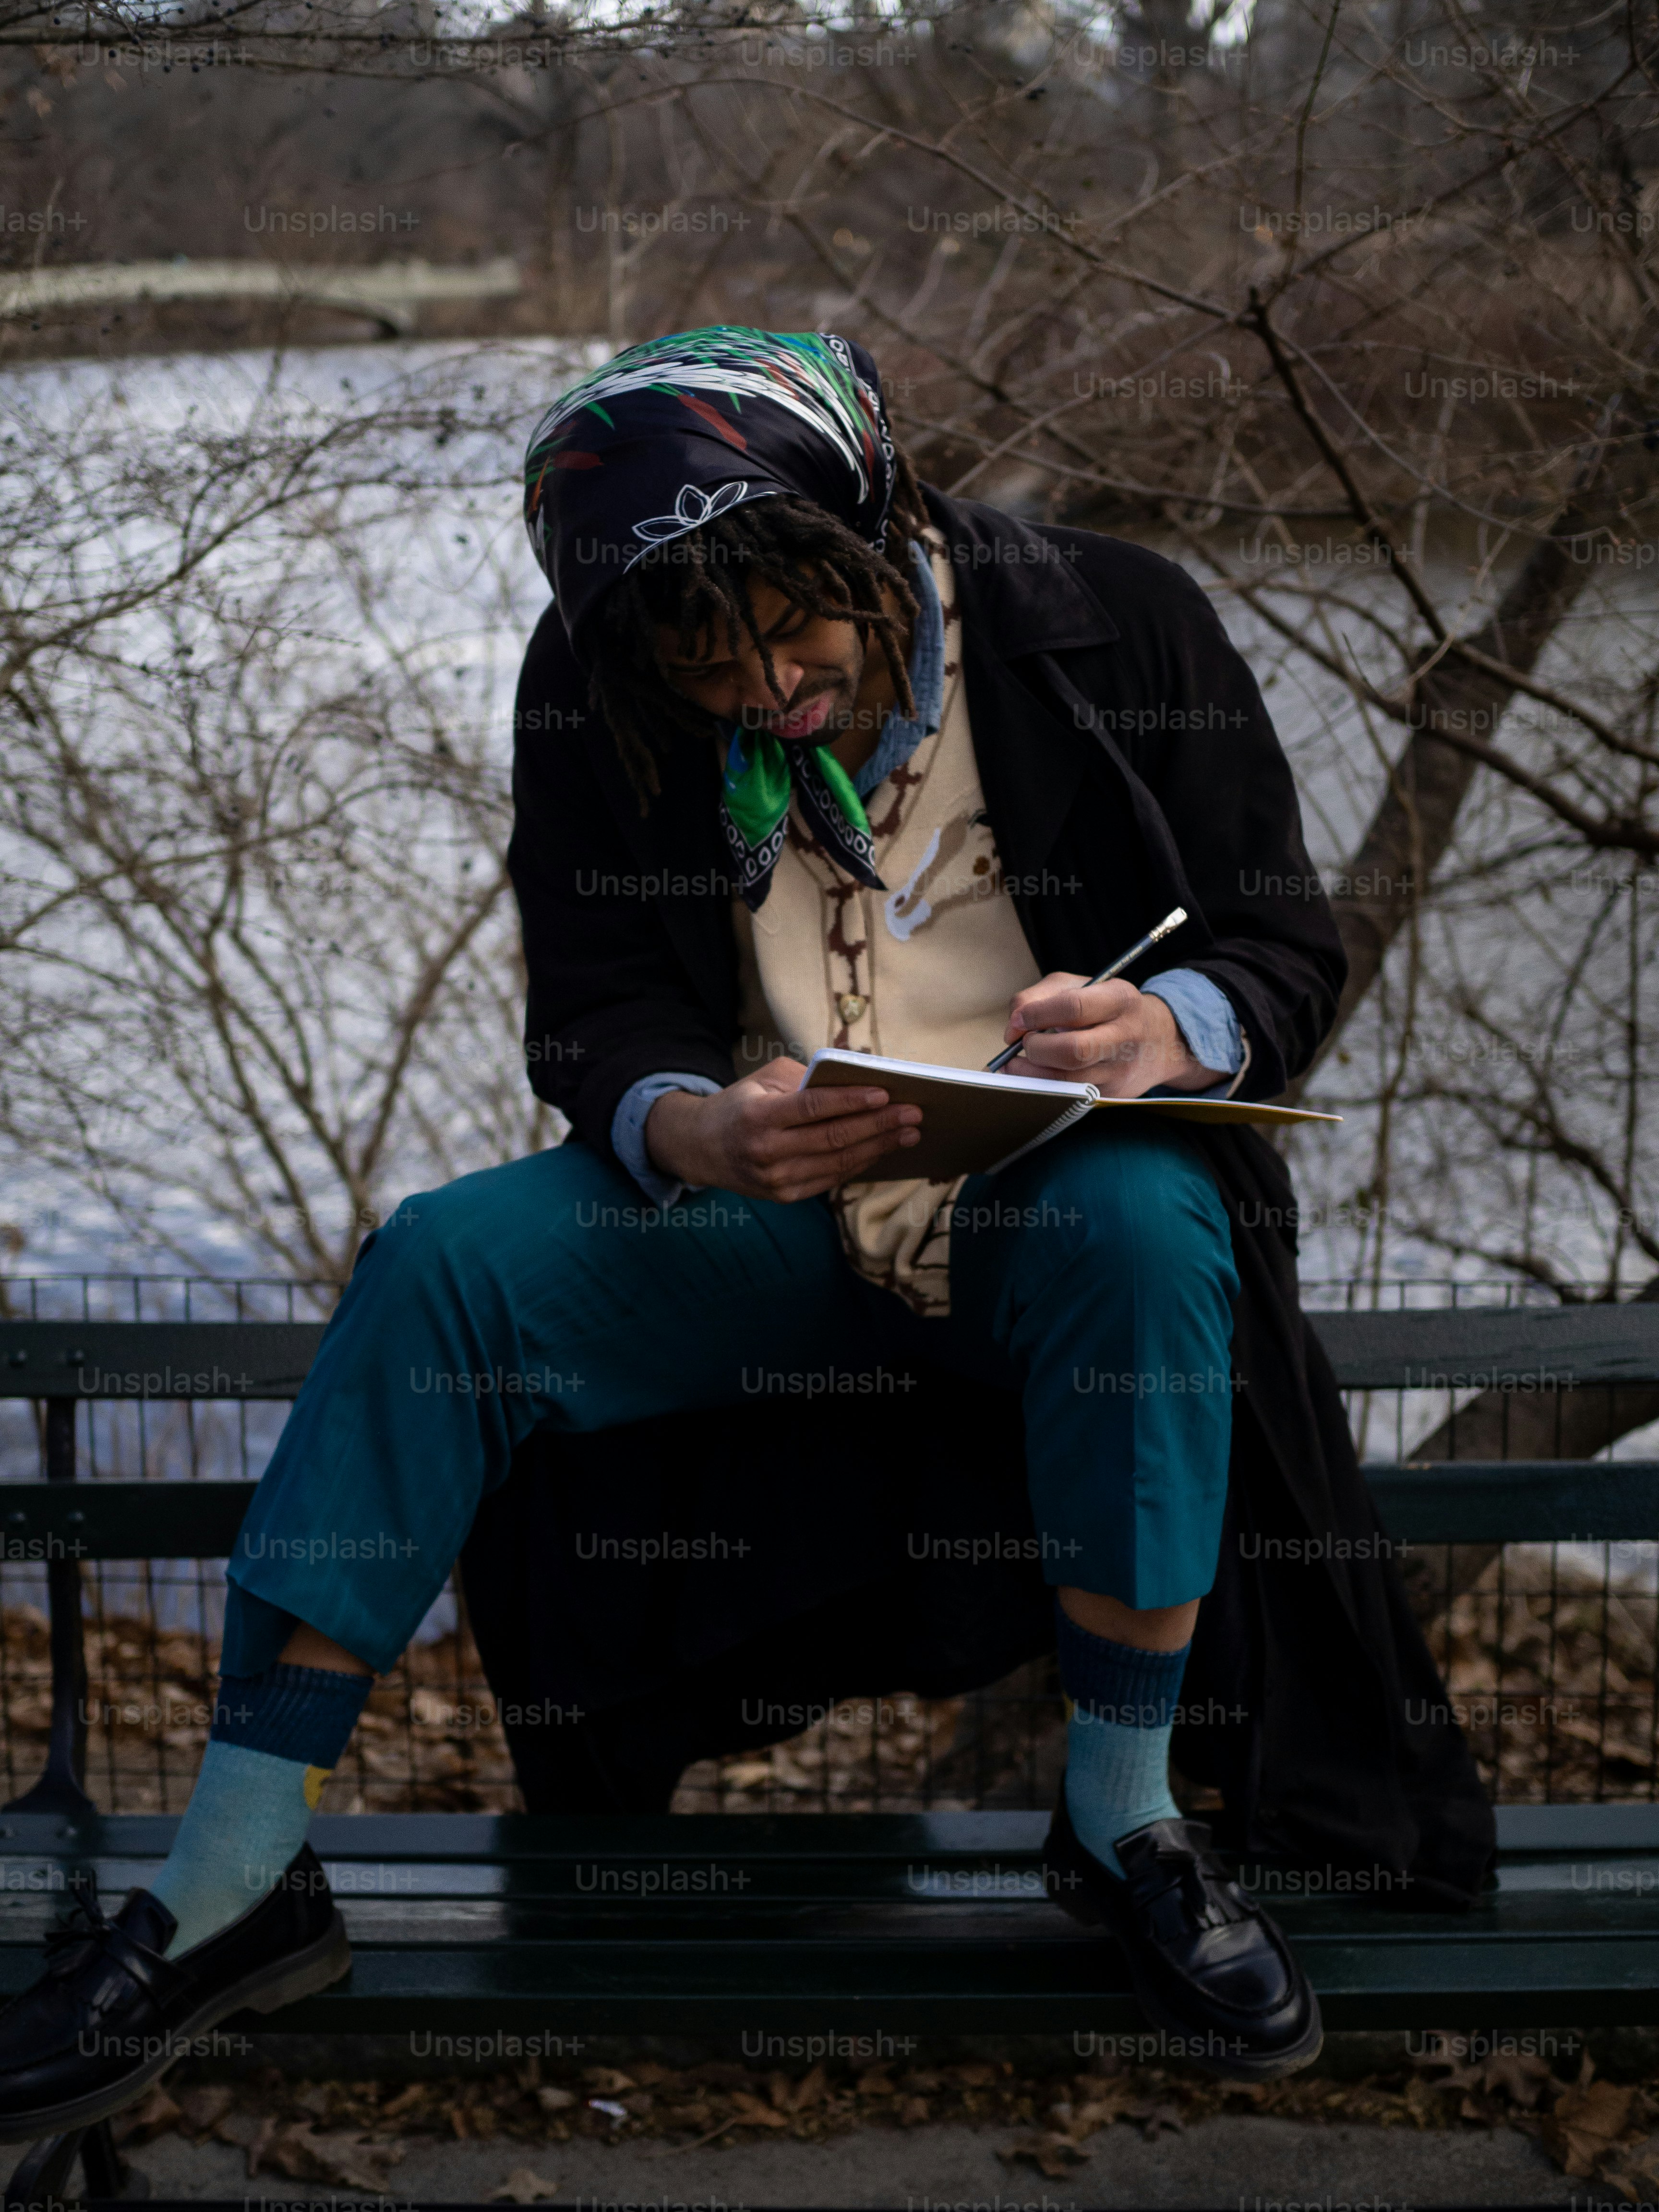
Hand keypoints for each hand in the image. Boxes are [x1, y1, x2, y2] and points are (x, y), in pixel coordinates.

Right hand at [644, 1060, 921, 1201]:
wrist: (702, 1147)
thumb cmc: (742, 1104)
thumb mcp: (764, 1080)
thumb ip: (806, 1079)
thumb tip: (858, 1079)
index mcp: (758, 1116)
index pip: (812, 1108)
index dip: (850, 1101)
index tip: (885, 1094)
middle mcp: (766, 1151)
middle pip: (833, 1138)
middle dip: (878, 1125)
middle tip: (912, 1113)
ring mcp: (776, 1179)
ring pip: (837, 1163)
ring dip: (878, 1147)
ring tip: (908, 1132)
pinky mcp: (785, 1196)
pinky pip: (831, 1179)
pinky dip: (860, 1164)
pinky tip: (882, 1149)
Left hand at [1000, 974, 1225, 1097]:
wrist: (1158, 1041)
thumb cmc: (1106, 1008)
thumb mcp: (1079, 986)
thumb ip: (1039, 996)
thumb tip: (1012, 1027)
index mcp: (1120, 999)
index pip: (1073, 1007)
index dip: (1036, 1015)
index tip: (1018, 1021)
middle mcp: (1125, 1036)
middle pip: (1073, 1050)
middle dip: (1036, 1047)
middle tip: (1024, 1043)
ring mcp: (1120, 1070)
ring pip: (1067, 1080)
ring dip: (1031, 1072)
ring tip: (1016, 1062)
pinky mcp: (1110, 1094)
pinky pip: (1067, 1095)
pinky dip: (1041, 1086)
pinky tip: (1032, 1075)